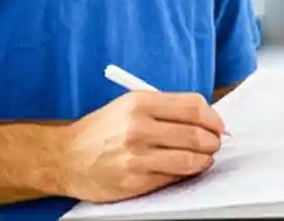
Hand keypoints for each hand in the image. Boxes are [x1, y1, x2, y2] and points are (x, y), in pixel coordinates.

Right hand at [58, 91, 225, 202]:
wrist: (65, 157)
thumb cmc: (102, 130)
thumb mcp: (129, 106)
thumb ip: (165, 109)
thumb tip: (206, 118)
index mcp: (140, 103)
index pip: (193, 106)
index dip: (213, 118)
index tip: (218, 125)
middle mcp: (138, 127)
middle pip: (196, 134)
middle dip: (213, 141)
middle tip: (215, 144)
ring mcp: (136, 156)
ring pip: (190, 158)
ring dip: (205, 159)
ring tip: (205, 158)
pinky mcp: (134, 180)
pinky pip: (173, 177)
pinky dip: (187, 173)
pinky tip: (187, 169)